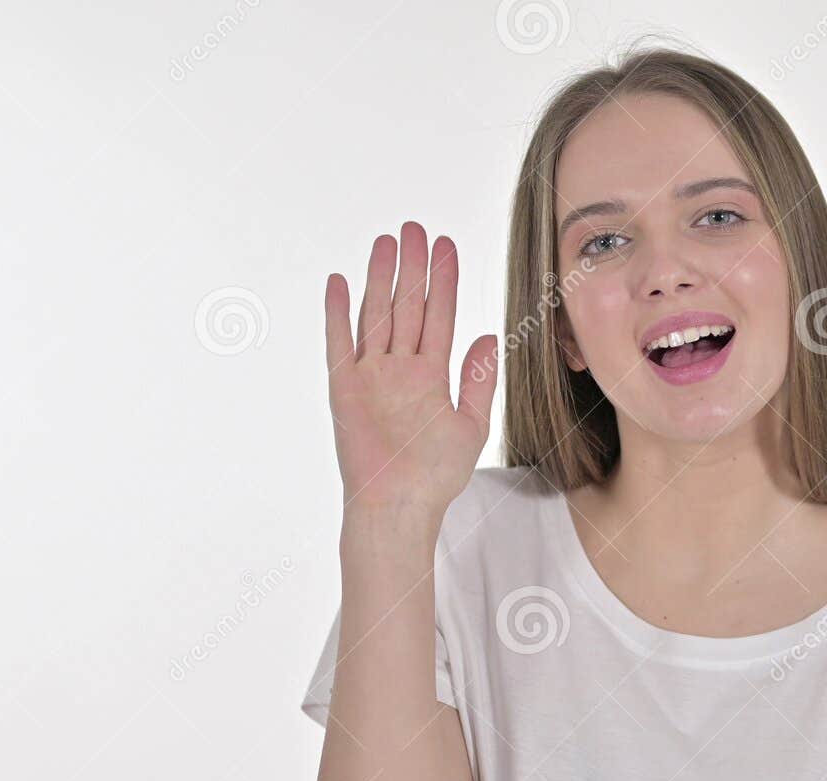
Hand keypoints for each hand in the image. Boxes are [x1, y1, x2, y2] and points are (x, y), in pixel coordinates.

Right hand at [324, 221, 497, 519]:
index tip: (447, 245)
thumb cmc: (435, 477)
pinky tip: (341, 281)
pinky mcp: (343, 388)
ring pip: (376, 314)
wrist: (398, 506)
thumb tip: (489, 336)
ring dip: (380, 277)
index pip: (439, 314)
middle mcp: (400, 368)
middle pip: (406, 305)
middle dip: (412, 266)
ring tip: (386, 241)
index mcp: (432, 375)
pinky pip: (339, 342)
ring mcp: (371, 375)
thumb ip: (478, 379)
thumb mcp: (471, 425)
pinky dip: (338, 312)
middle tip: (415, 227)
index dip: (444, 279)